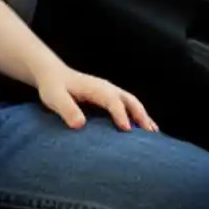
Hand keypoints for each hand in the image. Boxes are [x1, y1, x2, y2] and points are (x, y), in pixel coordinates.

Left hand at [35, 66, 158, 132]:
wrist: (53, 75)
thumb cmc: (53, 87)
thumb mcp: (54, 98)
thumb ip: (66, 109)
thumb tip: (80, 124)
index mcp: (95, 88)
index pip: (112, 101)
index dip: (120, 114)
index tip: (126, 129)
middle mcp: (107, 88)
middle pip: (129, 100)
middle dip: (140, 115)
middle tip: (149, 132)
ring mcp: (110, 92)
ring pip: (132, 103)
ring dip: (144, 116)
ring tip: (154, 133)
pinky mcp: (109, 98)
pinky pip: (128, 106)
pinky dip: (139, 116)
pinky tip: (145, 128)